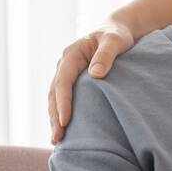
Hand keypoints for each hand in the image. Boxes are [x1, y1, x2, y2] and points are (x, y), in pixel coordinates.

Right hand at [47, 21, 135, 143]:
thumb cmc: (117, 35)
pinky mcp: (73, 81)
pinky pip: (63, 99)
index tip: (65, 120)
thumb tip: (96, 74)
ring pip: (55, 98)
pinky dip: (61, 114)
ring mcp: (67, 73)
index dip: (63, 102)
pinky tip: (65, 130)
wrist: (117, 30)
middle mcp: (65, 65)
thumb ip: (106, 55)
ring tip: (56, 141)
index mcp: (72, 55)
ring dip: (54, 118)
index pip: (63, 81)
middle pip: (54, 93)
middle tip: (57, 138)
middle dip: (54, 116)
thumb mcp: (114, 41)